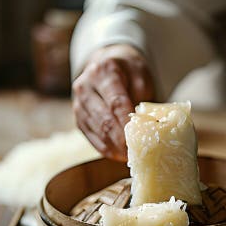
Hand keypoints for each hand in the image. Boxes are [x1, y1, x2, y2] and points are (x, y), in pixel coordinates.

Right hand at [72, 44, 154, 160]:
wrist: (106, 68)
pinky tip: (121, 156)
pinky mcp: (78, 119)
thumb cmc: (128, 74)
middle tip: (139, 153)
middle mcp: (85, 86)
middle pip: (105, 120)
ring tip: (133, 157)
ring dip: (116, 147)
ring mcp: (78, 104)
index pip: (116, 102)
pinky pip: (93, 139)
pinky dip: (108, 150)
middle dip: (123, 139)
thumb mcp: (141, 77)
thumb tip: (147, 123)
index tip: (141, 138)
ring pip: (98, 132)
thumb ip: (143, 97)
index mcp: (103, 72)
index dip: (128, 123)